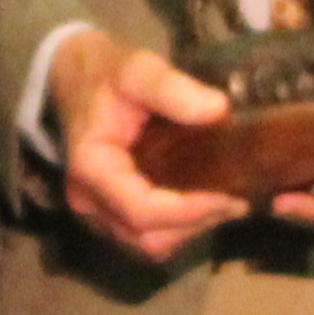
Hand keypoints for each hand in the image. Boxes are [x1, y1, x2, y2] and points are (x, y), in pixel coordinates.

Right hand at [51, 27, 244, 261]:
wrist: (76, 79)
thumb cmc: (106, 76)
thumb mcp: (137, 69)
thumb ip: (172, 88)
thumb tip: (219, 109)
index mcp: (91, 168)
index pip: (141, 211)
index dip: (188, 211)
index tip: (230, 196)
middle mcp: (89, 201)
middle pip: (148, 237)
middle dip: (196, 224)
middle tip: (237, 200)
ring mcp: (97, 213)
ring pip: (149, 245)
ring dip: (190, 230)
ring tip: (225, 203)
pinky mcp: (110, 215)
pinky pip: (146, 237)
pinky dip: (178, 228)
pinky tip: (203, 204)